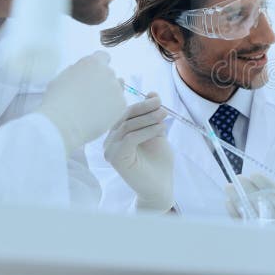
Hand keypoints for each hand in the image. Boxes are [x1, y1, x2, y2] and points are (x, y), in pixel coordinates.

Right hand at [38, 51, 125, 154]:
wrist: (63, 123)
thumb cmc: (57, 100)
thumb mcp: (63, 77)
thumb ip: (78, 71)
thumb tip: (84, 73)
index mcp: (93, 63)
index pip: (103, 57)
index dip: (98, 66)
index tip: (92, 75)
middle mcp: (109, 73)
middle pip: (109, 74)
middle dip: (102, 82)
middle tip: (90, 95)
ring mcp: (117, 89)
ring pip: (117, 89)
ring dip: (109, 94)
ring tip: (95, 107)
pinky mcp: (122, 105)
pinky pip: (119, 104)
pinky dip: (112, 109)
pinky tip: (99, 116)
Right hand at [104, 93, 173, 211]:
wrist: (160, 186)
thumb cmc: (158, 161)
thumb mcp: (157, 133)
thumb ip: (153, 115)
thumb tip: (152, 93)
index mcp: (118, 132)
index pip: (123, 112)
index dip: (128, 98)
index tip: (140, 88)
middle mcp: (110, 139)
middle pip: (126, 116)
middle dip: (145, 107)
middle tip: (161, 104)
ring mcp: (110, 149)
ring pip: (128, 126)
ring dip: (148, 118)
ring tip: (164, 115)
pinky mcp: (115, 158)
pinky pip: (130, 138)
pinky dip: (147, 131)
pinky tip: (160, 129)